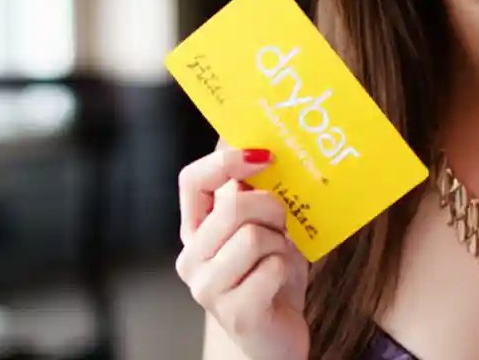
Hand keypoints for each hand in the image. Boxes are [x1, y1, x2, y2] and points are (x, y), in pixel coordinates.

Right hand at [175, 146, 309, 359]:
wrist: (279, 334)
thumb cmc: (271, 275)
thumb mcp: (263, 227)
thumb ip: (254, 193)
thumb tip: (257, 145)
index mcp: (195, 230)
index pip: (192, 181)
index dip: (226, 161)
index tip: (264, 155)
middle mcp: (192, 258)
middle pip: (232, 206)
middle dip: (271, 206)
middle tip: (284, 221)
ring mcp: (208, 288)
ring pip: (253, 237)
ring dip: (280, 243)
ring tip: (280, 257)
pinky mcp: (235, 314)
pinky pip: (272, 269)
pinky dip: (287, 269)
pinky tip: (281, 283)